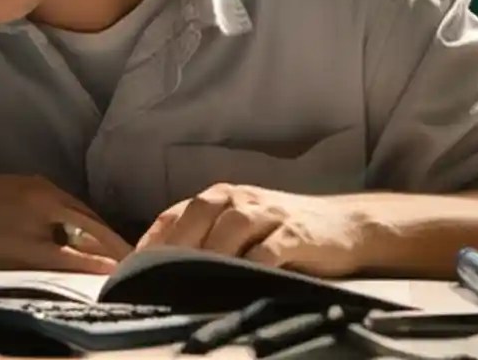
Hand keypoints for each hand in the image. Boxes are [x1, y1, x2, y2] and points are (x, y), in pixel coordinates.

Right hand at [0, 175, 131, 273]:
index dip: (105, 235)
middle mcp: (42, 197)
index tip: (122, 253)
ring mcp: (35, 222)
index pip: (83, 213)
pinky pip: (68, 260)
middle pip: (93, 224)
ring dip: (109, 258)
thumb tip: (56, 239)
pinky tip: (107, 278)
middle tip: (140, 267)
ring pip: (86, 241)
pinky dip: (91, 269)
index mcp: (35, 185)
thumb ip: (30, 213)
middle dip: (117, 247)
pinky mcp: (23, 249)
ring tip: (127, 277)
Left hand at [134, 183, 367, 276]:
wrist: (347, 225)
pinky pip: (269, 249)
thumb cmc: (282, 232)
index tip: (130, 267)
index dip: (151, 241)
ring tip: (190, 279)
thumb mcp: (238, 227)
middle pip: (198, 214)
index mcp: (219, 197)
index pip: (174, 214)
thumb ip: (204, 239)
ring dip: (210, 253)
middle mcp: (239, 198)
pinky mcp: (296, 235)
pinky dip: (252, 264)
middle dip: (174, 245)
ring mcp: (268, 214)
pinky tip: (239, 281)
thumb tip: (159, 269)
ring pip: (231, 227)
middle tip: (153, 276)